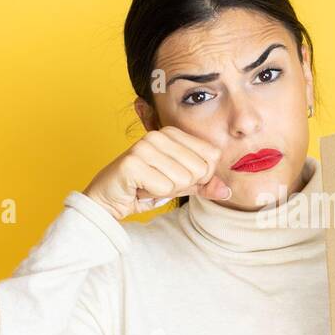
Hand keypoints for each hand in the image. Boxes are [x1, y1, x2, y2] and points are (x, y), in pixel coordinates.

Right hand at [83, 126, 231, 219]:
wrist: (107, 200)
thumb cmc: (143, 189)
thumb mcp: (179, 185)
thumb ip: (203, 185)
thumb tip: (227, 191)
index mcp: (172, 133)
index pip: (212, 155)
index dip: (201, 176)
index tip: (176, 177)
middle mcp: (158, 135)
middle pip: (199, 168)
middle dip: (183, 185)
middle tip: (159, 183)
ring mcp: (144, 147)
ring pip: (183, 179)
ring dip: (166, 191)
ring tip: (148, 185)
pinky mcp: (132, 164)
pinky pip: (164, 187)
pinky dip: (154, 195)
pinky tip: (139, 189)